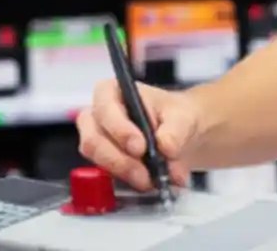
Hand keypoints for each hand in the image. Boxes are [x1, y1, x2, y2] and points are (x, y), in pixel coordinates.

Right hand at [76, 79, 199, 190]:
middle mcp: (98, 117)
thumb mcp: (183, 116)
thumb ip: (176, 129)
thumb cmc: (174, 115)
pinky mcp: (103, 164)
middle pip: (94, 140)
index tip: (140, 147)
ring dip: (127, 174)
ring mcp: (98, 142)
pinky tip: (151, 184)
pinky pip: (107, 177)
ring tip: (154, 180)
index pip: (104, 108)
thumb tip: (165, 146)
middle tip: (146, 174)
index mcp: (112, 93)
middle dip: (121, 160)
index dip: (119, 129)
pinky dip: (130, 183)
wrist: (182, 135)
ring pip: (99, 162)